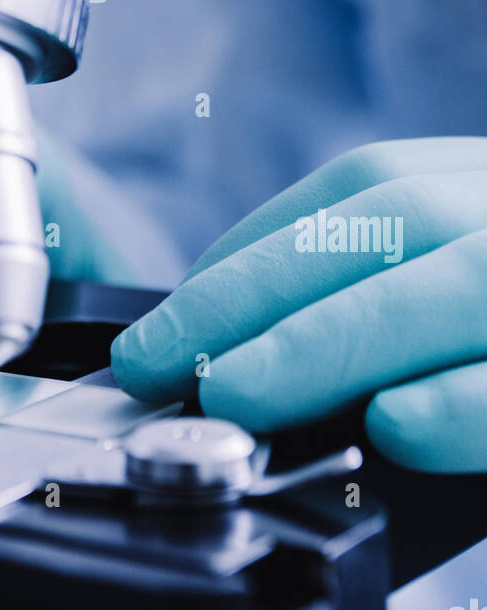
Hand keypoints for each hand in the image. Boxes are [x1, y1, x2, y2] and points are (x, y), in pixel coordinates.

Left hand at [111, 138, 486, 472]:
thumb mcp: (458, 275)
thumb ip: (384, 284)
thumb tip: (240, 352)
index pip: (368, 185)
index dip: (255, 244)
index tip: (170, 313)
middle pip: (393, 221)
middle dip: (254, 291)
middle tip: (154, 361)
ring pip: (460, 281)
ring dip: (327, 340)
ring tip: (230, 392)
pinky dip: (463, 404)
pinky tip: (393, 424)